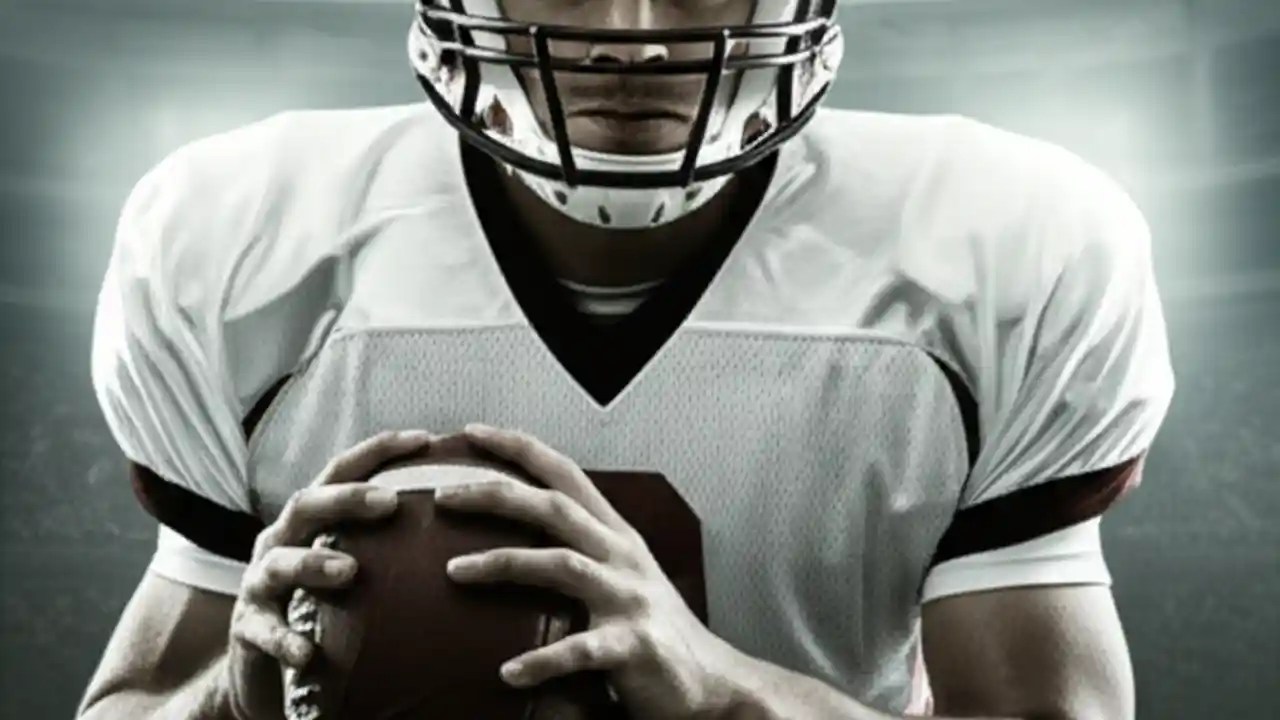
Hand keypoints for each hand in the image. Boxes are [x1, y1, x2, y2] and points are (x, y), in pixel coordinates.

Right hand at [221, 430, 432, 719]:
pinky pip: (264, 631)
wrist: (265, 665)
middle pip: (306, 505)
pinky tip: (307, 653)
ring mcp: (259, 584)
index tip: (426, 439)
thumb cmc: (324, 606)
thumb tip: (467, 521)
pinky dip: (284, 640)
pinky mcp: (248, 628)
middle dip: (347, 499)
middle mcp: (280, 541)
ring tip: (349, 570)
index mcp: (310, 519)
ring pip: (280, 564)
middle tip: (391, 501)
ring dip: (313, 563)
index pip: (341, 471)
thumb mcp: (353, 565)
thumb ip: (391, 540)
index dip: (379, 450)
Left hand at [436, 424, 750, 719]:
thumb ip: (575, 551)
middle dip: (496, 494)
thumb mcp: (617, 576)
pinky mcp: (634, 644)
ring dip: (503, 563)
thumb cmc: (650, 630)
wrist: (712, 682)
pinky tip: (509, 672)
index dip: (520, 447)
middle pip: (554, 507)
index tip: (472, 431)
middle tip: (443, 495)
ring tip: (453, 571)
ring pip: (561, 564)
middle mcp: (622, 556)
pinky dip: (542, 660)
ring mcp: (630, 597)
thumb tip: (508, 539)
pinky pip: (581, 648)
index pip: (565, 473)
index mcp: (614, 535)